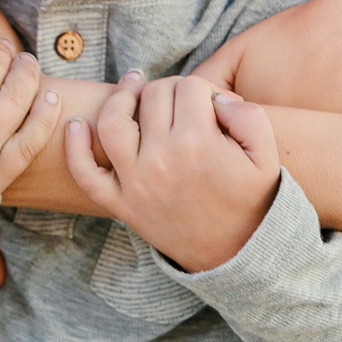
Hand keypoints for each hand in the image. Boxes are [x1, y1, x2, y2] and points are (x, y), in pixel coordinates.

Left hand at [65, 70, 280, 271]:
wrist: (237, 254)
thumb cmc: (251, 201)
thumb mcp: (266, 157)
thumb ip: (248, 115)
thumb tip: (214, 98)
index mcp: (199, 142)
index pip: (189, 86)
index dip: (202, 89)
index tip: (210, 105)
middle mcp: (161, 159)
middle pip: (153, 96)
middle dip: (169, 90)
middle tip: (181, 103)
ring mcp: (136, 182)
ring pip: (112, 121)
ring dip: (120, 98)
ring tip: (132, 87)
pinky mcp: (121, 204)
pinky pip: (85, 173)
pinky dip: (74, 148)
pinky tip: (76, 124)